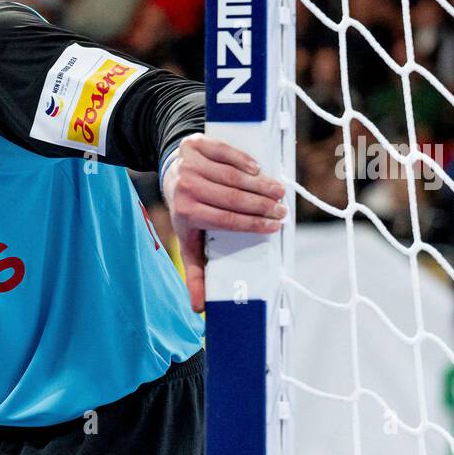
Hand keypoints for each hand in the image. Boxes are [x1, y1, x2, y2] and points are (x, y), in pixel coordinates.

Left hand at [162, 134, 287, 312]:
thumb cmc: (187, 211)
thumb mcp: (188, 242)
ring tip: (277, 190)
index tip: (275, 226)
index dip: (253, 223)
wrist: (171, 173)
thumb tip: (199, 309)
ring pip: (231, 175)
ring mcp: (188, 164)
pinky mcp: (194, 145)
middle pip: (232, 197)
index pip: (226, 220)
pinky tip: (257, 169)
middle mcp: (185, 188)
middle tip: (281, 209)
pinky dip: (243, 160)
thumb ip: (195, 274)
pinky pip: (224, 151)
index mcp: (186, 213)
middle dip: (261, 204)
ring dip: (258, 183)